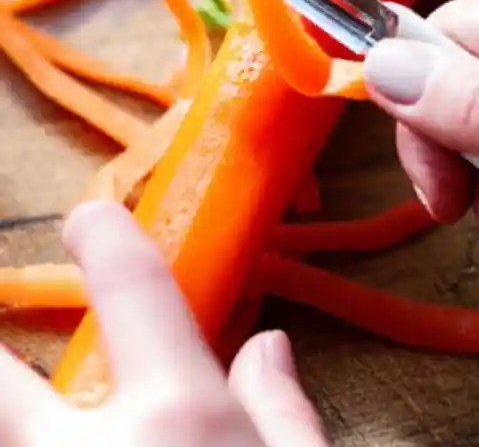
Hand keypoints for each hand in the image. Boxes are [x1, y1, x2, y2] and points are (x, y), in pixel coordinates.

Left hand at [0, 201, 325, 445]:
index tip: (90, 220)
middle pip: (0, 376)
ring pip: (5, 430)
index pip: (131, 292)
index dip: (104, 242)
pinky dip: (29, 437)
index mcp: (180, 417)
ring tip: (28, 387)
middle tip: (2, 302)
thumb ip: (284, 411)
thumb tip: (265, 348)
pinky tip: (43, 430)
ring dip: (15, 407)